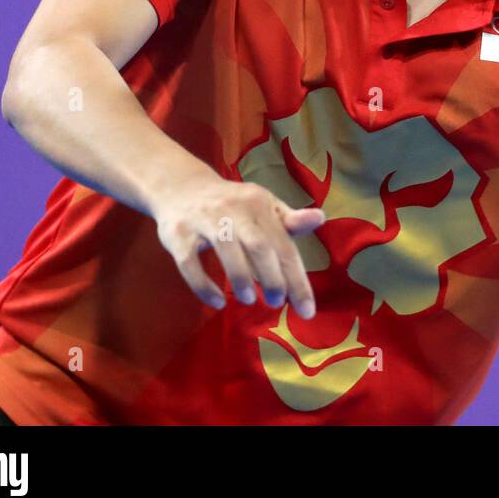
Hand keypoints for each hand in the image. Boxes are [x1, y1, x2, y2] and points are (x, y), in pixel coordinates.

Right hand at [150, 175, 324, 317]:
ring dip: (241, 279)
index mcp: (259, 203)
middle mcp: (233, 209)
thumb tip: (320, 218)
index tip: (307, 309)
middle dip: (272, 279)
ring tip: (249, 299)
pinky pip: (190, 262)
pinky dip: (204, 286)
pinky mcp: (178, 235)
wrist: (181, 187)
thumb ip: (290, 220)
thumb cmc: (233, 205)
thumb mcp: (264, 207)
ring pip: (226, 250)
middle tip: (276, 302)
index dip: (297, 279)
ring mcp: (203, 220)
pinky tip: (217, 302)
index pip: (284, 245)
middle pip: (259, 246)